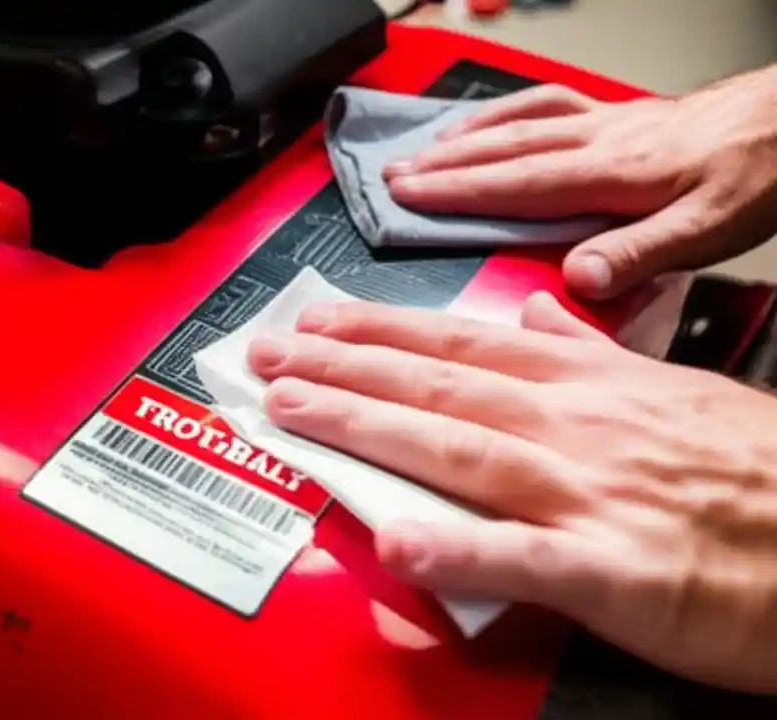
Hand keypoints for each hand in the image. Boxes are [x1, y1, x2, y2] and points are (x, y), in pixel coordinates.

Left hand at [248, 295, 776, 692]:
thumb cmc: (758, 476)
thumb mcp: (672, 389)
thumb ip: (589, 351)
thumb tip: (528, 313)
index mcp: (590, 386)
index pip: (461, 347)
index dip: (378, 332)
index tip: (316, 321)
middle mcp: (577, 428)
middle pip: (439, 388)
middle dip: (343, 368)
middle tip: (268, 357)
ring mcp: (591, 495)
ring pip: (459, 452)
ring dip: (369, 429)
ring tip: (294, 414)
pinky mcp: (614, 570)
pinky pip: (521, 561)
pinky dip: (456, 549)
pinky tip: (394, 543)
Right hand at [382, 75, 776, 299]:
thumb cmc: (762, 172)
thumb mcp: (711, 229)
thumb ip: (642, 253)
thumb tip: (578, 279)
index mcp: (613, 174)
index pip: (515, 183)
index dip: (455, 192)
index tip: (405, 197)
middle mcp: (601, 140)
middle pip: (505, 149)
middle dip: (442, 164)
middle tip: (391, 176)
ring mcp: (609, 121)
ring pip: (520, 123)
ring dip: (465, 137)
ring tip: (423, 150)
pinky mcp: (624, 114)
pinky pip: (548, 104)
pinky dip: (508, 112)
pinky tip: (494, 119)